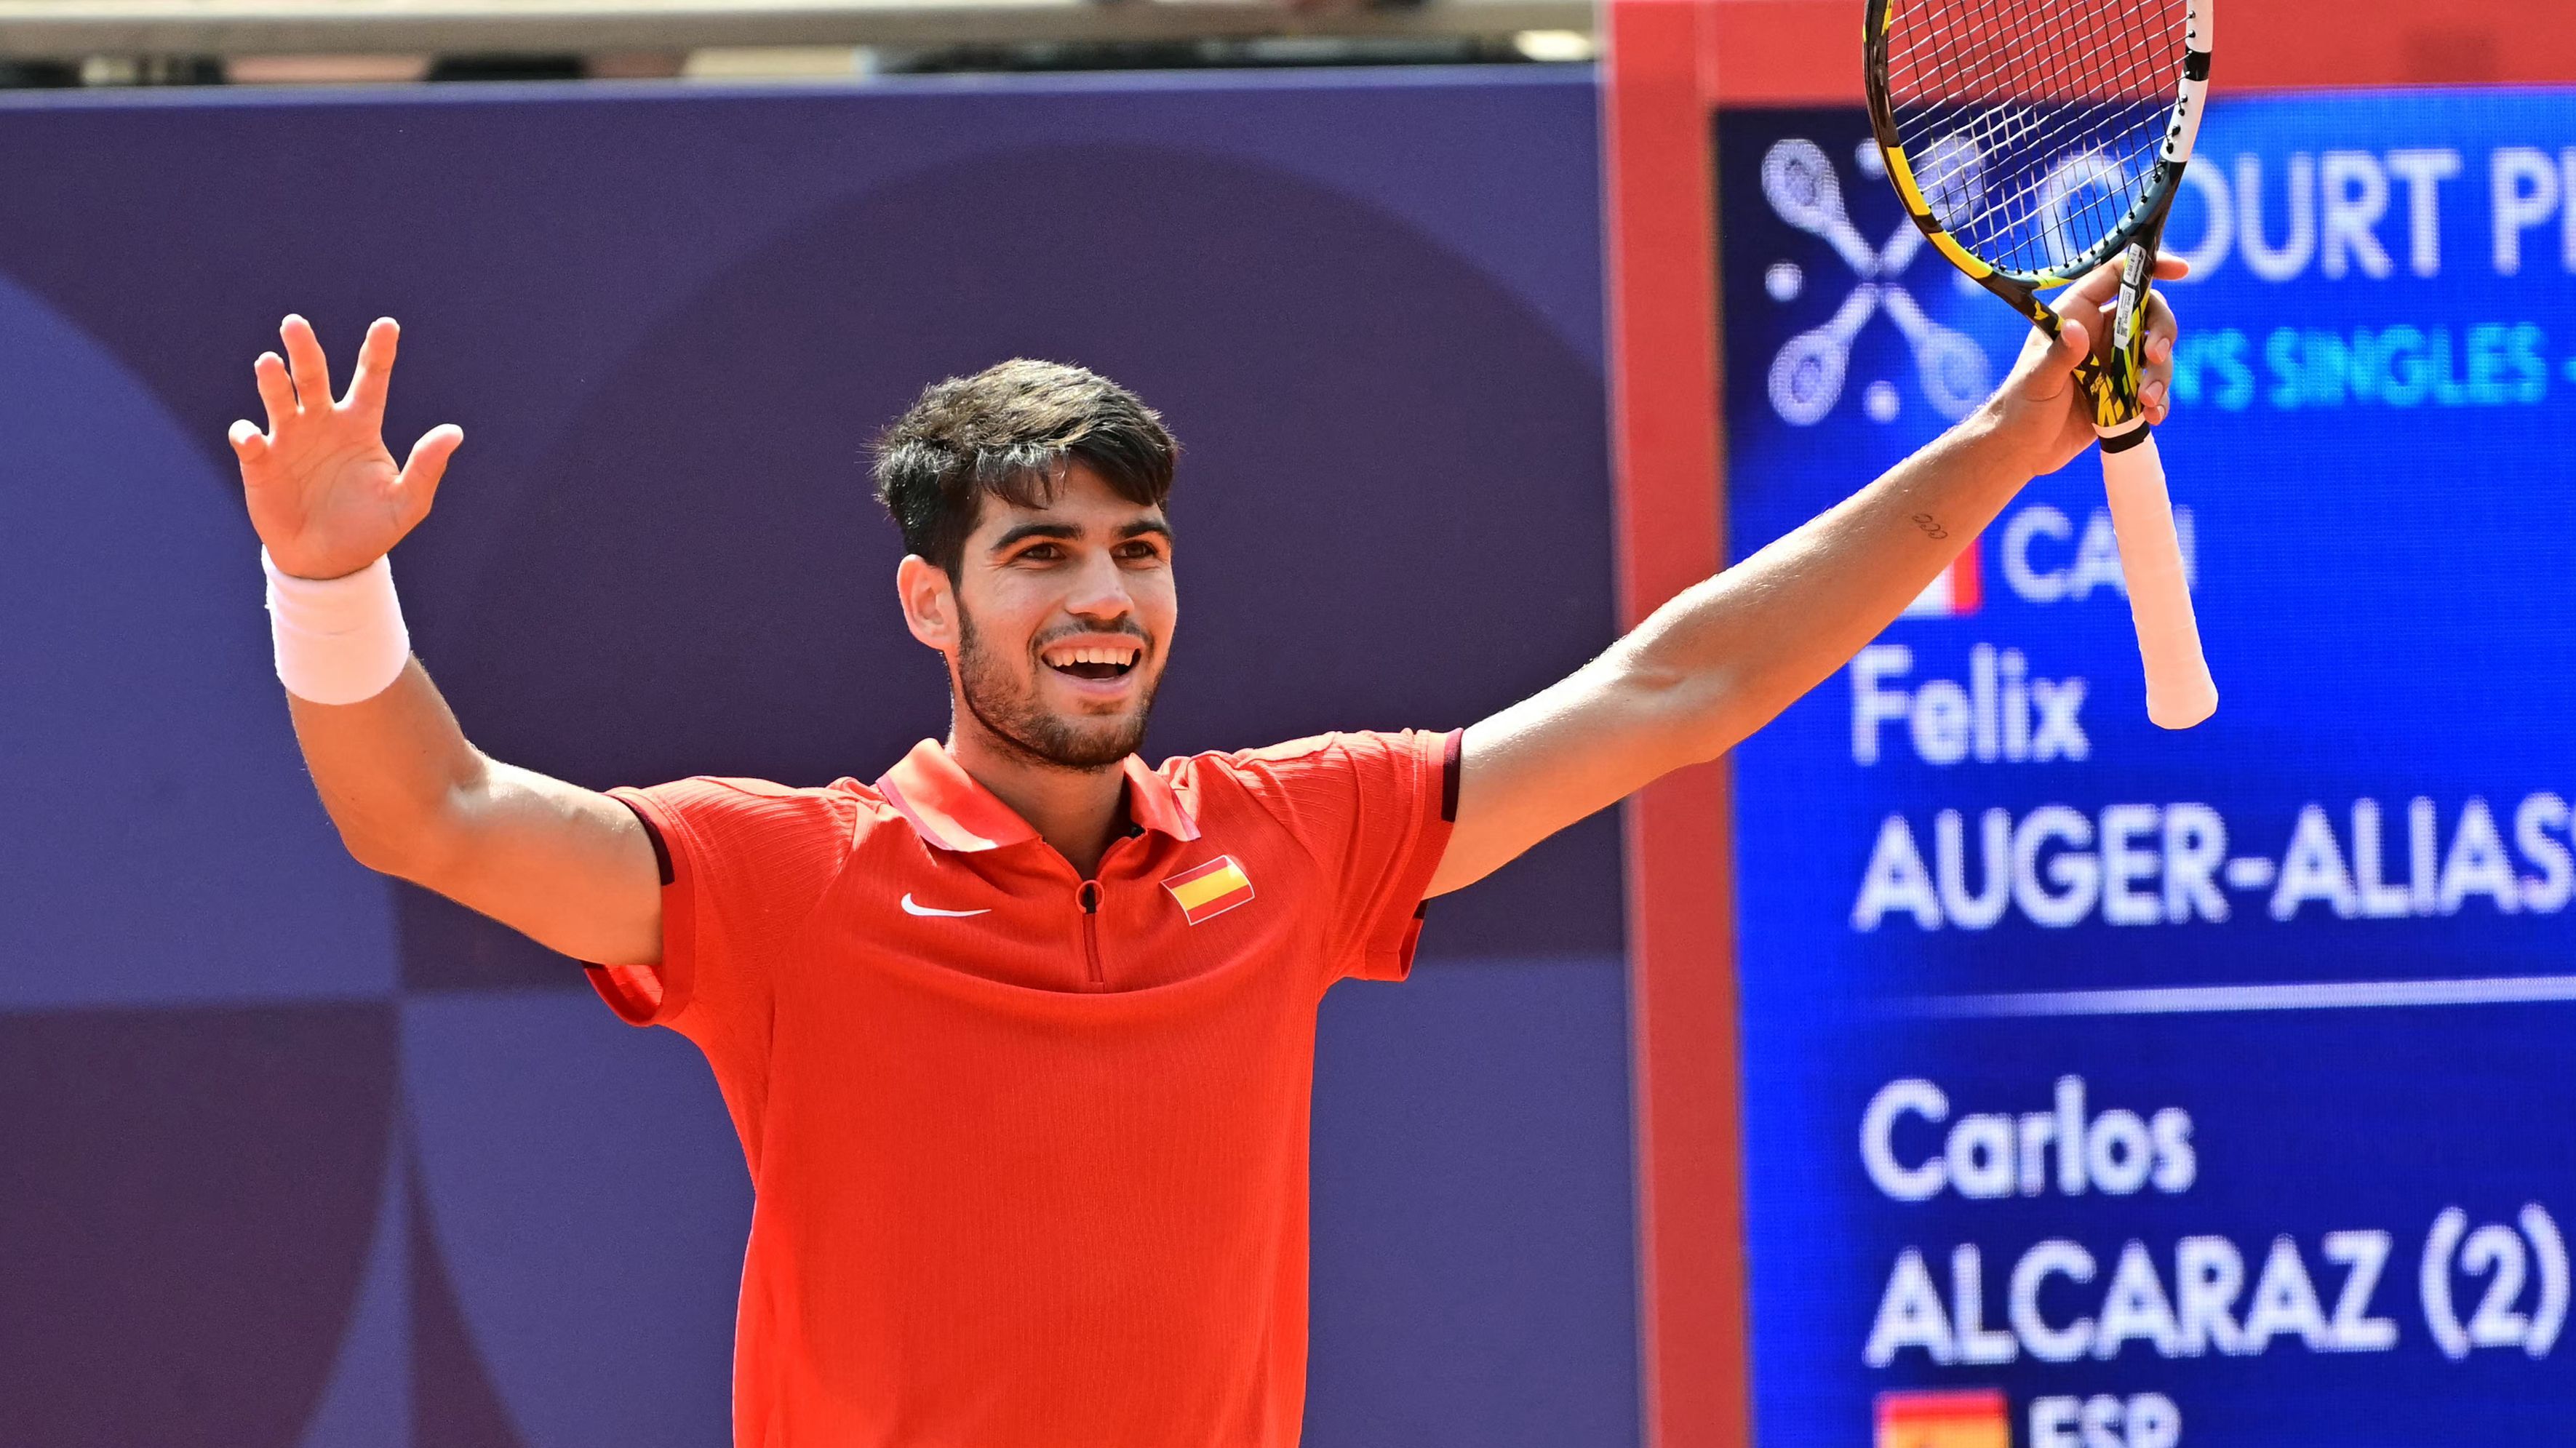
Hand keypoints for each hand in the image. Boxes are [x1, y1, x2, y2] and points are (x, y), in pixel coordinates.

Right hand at [230, 315, 460, 580]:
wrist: (329, 562)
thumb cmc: (372, 528)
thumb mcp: (408, 503)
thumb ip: (427, 467)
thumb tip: (455, 432)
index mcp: (360, 425)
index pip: (371, 381)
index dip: (378, 353)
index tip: (388, 325)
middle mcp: (323, 423)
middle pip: (313, 376)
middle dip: (305, 350)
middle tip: (295, 325)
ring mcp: (289, 439)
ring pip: (279, 399)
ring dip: (273, 381)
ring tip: (270, 364)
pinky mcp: (260, 463)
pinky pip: (250, 441)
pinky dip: (248, 435)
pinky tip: (254, 437)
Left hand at [1985, 254, 2186, 478]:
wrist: (2024, 449)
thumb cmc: (2021, 407)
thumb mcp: (2037, 380)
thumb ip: (2059, 356)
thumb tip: (2077, 330)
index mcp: (2077, 314)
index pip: (2117, 277)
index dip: (2150, 267)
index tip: (2181, 269)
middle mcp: (2100, 333)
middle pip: (2150, 313)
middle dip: (2162, 330)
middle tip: (2155, 354)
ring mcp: (2115, 362)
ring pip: (2157, 353)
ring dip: (2161, 374)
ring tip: (2146, 401)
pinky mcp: (2125, 391)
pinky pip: (2154, 387)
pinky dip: (2160, 400)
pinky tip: (2153, 416)